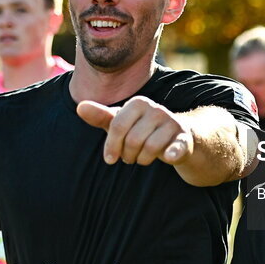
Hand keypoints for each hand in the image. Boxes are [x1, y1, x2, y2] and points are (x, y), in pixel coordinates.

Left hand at [77, 98, 193, 165]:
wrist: (178, 137)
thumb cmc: (143, 130)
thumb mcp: (121, 124)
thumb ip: (101, 116)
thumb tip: (80, 106)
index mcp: (138, 103)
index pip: (117, 126)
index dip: (111, 146)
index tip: (110, 159)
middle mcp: (157, 110)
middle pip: (133, 139)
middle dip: (128, 155)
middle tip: (130, 158)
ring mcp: (172, 123)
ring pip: (150, 148)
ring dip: (143, 160)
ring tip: (143, 158)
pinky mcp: (184, 138)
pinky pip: (177, 146)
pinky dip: (173, 152)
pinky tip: (169, 157)